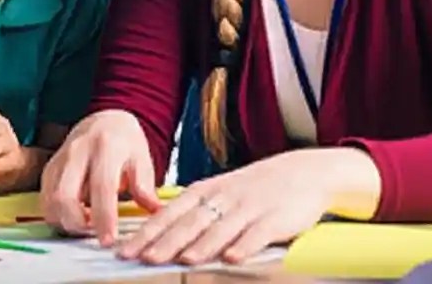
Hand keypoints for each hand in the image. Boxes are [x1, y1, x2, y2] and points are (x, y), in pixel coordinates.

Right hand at [41, 109, 161, 245]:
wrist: (103, 120)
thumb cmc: (125, 141)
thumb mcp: (142, 157)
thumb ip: (145, 186)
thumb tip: (156, 212)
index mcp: (105, 146)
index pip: (101, 186)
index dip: (103, 216)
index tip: (108, 239)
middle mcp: (77, 151)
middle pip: (66, 195)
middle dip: (76, 224)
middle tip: (94, 234)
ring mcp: (60, 159)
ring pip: (51, 200)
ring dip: (65, 221)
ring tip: (86, 226)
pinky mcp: (49, 169)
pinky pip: (45, 199)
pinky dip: (57, 215)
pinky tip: (75, 217)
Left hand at [117, 149, 339, 265]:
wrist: (305, 172)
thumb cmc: (256, 187)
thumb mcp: (221, 192)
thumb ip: (195, 214)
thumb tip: (162, 238)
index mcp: (206, 191)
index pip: (169, 213)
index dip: (147, 232)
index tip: (126, 248)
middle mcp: (224, 198)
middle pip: (189, 223)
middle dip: (164, 242)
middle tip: (143, 258)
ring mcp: (249, 208)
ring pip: (220, 229)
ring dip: (200, 245)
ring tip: (182, 259)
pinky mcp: (276, 219)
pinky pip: (257, 234)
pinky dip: (244, 246)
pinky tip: (232, 258)